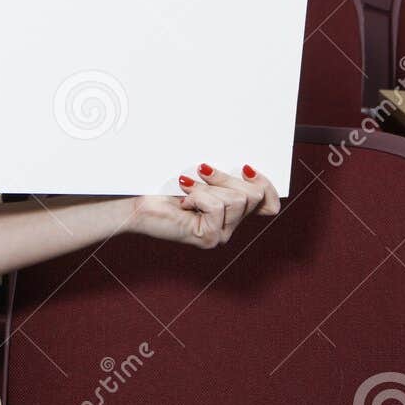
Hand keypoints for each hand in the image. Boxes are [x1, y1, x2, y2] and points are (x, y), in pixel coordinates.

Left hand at [129, 163, 280, 247]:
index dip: (265, 184)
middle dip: (226, 177)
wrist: (135, 204)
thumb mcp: (199, 178)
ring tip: (186, 188)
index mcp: (230, 214)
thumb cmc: (162, 189)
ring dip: (207, 187)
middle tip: (200, 170)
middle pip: (252, 196)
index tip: (245, 168)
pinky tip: (183, 201)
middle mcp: (229, 228)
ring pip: (236, 200)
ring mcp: (220, 235)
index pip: (268, 206)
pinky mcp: (208, 237)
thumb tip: (245, 167)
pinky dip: (198, 196)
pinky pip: (217, 207)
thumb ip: (222, 178)